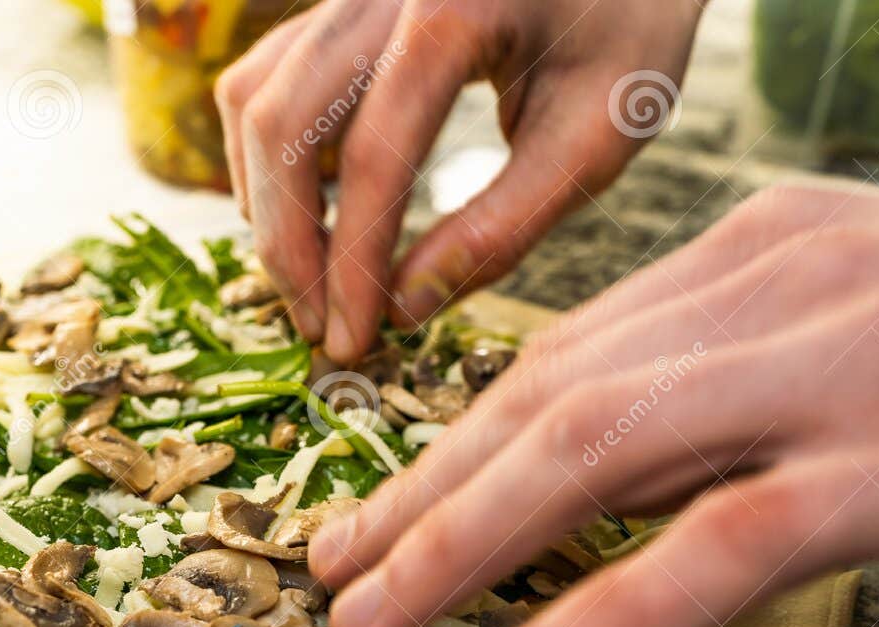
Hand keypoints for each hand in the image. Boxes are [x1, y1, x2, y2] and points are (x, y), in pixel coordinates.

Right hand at [215, 0, 700, 362]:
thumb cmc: (627, 26)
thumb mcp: (599, 132)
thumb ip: (505, 224)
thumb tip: (405, 310)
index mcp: (454, 7)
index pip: (371, 156)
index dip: (351, 264)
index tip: (355, 340)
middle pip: (281, 124)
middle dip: (287, 245)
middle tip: (320, 327)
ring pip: (251, 100)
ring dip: (264, 204)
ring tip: (313, 282)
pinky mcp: (332, 1)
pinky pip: (261, 79)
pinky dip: (266, 158)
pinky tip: (306, 217)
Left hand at [308, 185, 878, 626]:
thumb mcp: (851, 333)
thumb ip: (726, 379)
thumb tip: (591, 460)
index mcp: (755, 254)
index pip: (561, 356)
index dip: (449, 442)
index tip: (374, 508)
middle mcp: (777, 290)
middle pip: (548, 399)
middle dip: (424, 493)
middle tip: (333, 573)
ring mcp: (839, 372)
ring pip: (599, 453)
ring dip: (464, 545)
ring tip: (373, 626)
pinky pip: (724, 544)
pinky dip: (607, 614)